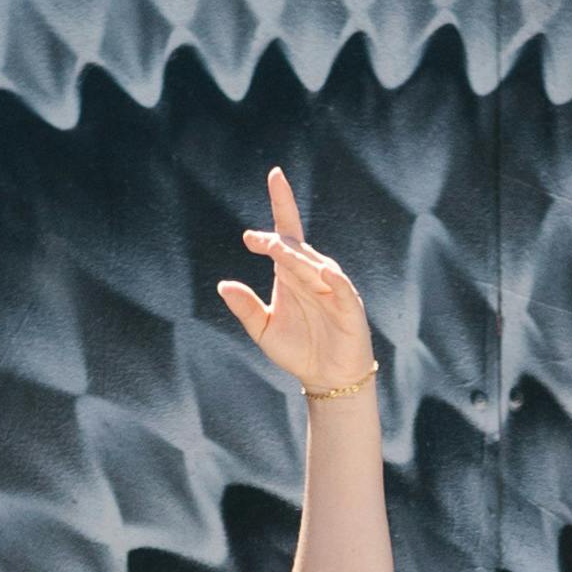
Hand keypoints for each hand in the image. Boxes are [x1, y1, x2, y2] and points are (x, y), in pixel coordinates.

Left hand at [214, 165, 370, 397]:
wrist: (327, 378)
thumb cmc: (298, 349)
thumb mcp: (263, 329)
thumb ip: (245, 307)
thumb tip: (223, 285)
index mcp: (291, 273)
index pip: (286, 232)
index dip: (282, 204)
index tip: (267, 193)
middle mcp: (312, 274)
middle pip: (295, 249)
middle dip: (277, 243)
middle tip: (255, 241)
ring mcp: (333, 289)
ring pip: (314, 266)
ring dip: (296, 259)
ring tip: (277, 252)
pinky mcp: (349, 308)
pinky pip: (342, 289)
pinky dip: (334, 282)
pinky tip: (323, 274)